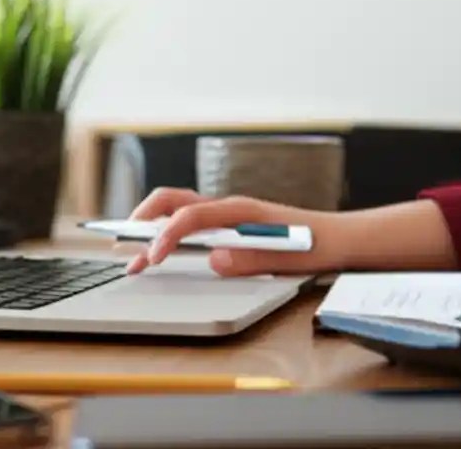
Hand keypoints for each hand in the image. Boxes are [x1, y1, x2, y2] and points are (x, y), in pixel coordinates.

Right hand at [121, 188, 350, 276]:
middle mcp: (229, 207)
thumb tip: (214, 260)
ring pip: (177, 210)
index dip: (166, 237)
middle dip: (143, 218)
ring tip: (129, 252)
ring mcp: (228, 215)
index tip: (152, 259)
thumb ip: (250, 260)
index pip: (191, 217)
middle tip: (122, 243)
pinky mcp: (230, 227)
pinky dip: (167, 233)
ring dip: (150, 226)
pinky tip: (158, 252)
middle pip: (173, 200)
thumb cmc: (316, 246)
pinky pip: (190, 223)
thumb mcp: (286, 258)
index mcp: (241, 210)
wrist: (339, 239)